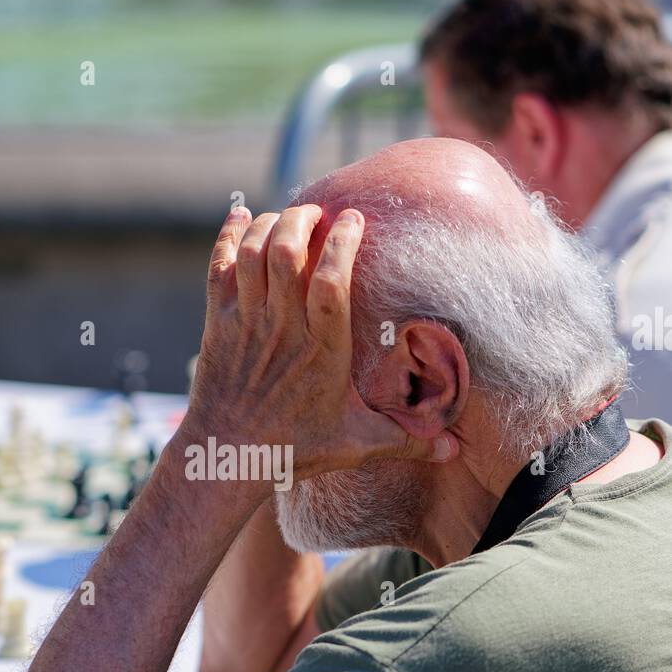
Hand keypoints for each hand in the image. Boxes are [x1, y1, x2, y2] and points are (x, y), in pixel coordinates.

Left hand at [182, 203, 455, 483]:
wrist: (225, 459)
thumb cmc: (293, 451)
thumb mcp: (356, 446)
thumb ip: (405, 442)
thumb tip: (453, 450)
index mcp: (322, 350)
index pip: (331, 281)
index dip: (342, 243)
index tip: (355, 219)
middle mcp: (282, 329)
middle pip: (285, 251)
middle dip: (302, 219)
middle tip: (318, 213)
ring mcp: (246, 322)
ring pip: (253, 253)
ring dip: (268, 223)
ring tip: (288, 217)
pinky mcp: (218, 324)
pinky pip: (219, 267)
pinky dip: (229, 236)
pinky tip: (241, 214)